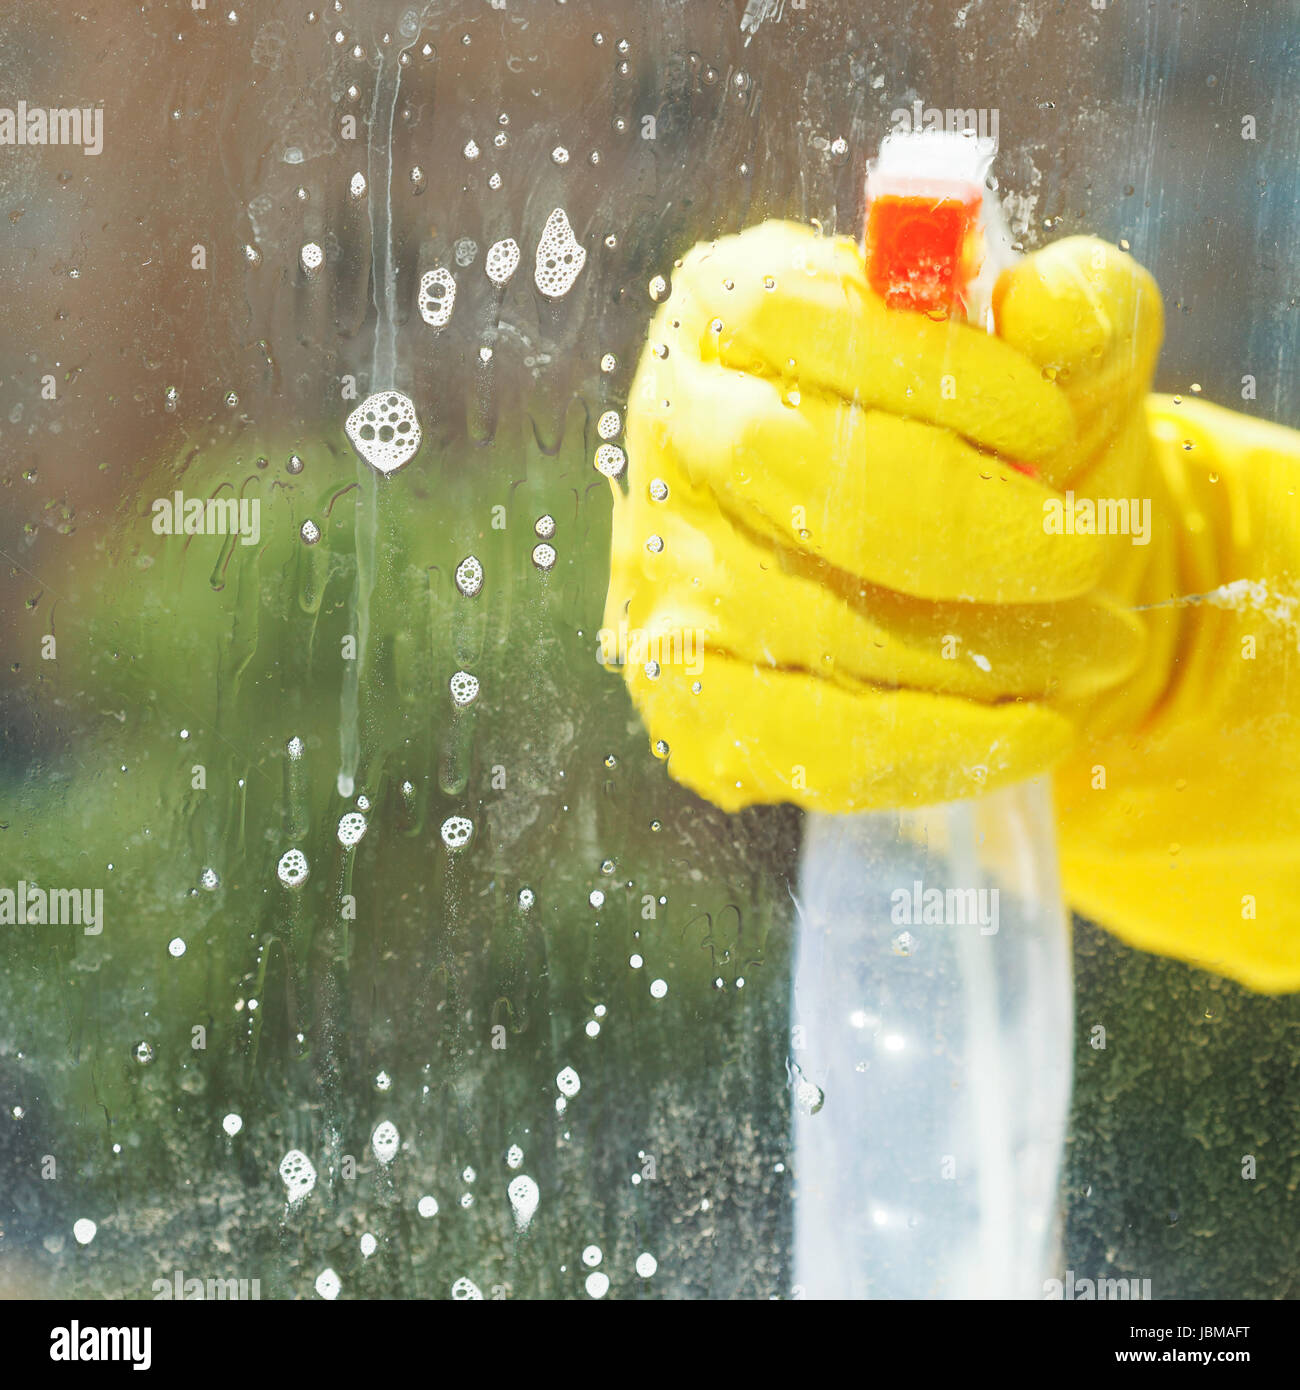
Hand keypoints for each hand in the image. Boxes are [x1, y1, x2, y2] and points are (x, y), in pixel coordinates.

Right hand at [603, 220, 1161, 812]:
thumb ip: (1079, 307)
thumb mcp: (1063, 353)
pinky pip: (802, 740)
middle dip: (965, 525)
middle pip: (789, 472)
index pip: (794, 318)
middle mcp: (673, 437)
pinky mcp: (689, 697)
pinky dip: (935, 745)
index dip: (932, 374)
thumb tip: (1046, 314)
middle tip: (1086, 552)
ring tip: (1099, 646)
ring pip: (808, 622)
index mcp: (732, 311)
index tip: (1052, 425)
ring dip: (980, 650)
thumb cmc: (1012, 442)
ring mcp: (662, 576)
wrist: (984, 574)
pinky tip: (1033, 730)